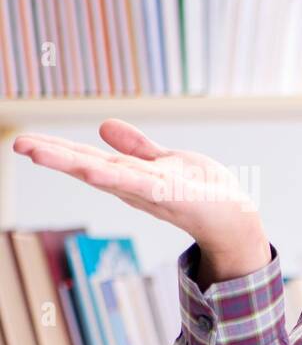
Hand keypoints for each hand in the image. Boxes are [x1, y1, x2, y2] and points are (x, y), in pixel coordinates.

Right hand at [11, 120, 270, 279]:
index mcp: (129, 176)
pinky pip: (143, 184)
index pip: (87, 159)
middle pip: (88, 167)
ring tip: (41, 153)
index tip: (23, 141)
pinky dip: (120, 177)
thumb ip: (136, 147)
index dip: (56, 150)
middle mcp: (134, 187)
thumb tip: (102, 125)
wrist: (236, 219)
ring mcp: (152, 192)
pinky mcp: (175, 195)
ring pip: (108, 176)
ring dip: (75, 164)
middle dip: (54, 156)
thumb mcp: (165, 162)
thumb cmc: (203, 191)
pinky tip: (97, 170)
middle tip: (19, 144)